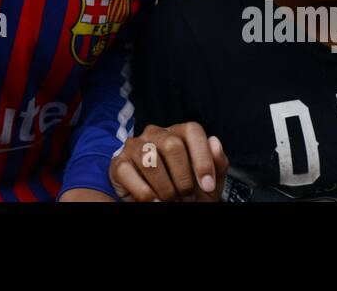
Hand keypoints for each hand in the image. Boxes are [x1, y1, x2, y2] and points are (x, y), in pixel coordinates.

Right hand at [110, 122, 227, 201]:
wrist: (163, 206)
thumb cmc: (187, 190)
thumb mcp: (209, 182)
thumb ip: (217, 163)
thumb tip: (214, 142)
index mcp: (178, 132)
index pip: (192, 130)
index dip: (202, 159)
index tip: (208, 186)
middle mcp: (155, 133)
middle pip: (172, 145)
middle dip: (183, 178)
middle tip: (187, 196)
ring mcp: (134, 146)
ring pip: (150, 159)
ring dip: (165, 188)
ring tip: (171, 200)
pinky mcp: (118, 163)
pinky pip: (128, 173)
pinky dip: (145, 193)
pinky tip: (154, 201)